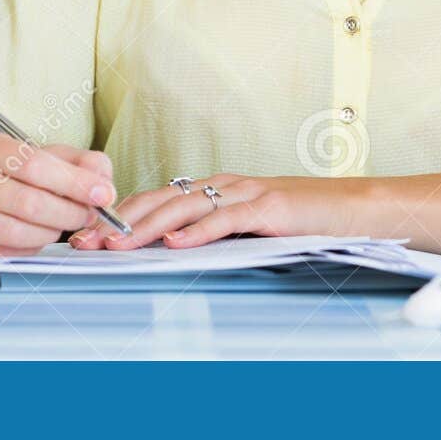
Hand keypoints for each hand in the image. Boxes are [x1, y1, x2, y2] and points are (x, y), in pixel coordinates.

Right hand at [0, 131, 116, 259]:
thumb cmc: (2, 176)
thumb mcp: (38, 157)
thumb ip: (78, 163)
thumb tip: (104, 182)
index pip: (34, 163)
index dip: (74, 182)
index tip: (103, 195)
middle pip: (25, 201)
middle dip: (67, 213)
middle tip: (87, 217)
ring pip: (11, 232)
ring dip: (47, 236)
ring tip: (58, 229)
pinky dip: (21, 253)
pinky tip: (30, 243)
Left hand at [69, 173, 367, 250]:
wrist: (357, 209)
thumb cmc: (304, 223)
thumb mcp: (248, 230)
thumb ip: (213, 235)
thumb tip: (168, 253)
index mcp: (215, 190)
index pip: (156, 201)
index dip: (117, 219)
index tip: (83, 239)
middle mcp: (224, 186)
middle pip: (160, 201)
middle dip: (118, 224)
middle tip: (83, 244)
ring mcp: (246, 194)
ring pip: (185, 206)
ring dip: (146, 227)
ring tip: (117, 245)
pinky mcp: (271, 208)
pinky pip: (228, 219)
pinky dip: (199, 231)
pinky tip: (175, 243)